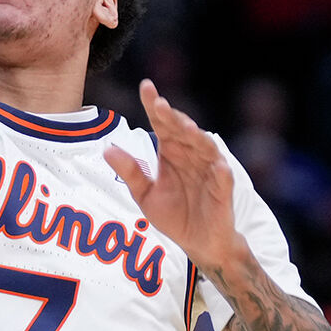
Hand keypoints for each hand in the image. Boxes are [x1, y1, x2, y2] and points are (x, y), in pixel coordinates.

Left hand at [104, 80, 241, 277]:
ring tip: (185, 127)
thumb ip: (130, 172)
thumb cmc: (175, 215)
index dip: (154, 105)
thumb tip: (107, 149)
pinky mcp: (222, 190)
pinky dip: (220, 170)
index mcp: (171, 152)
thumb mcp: (145, 195)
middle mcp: (190, 155)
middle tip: (159, 104)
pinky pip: (223, 177)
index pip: (162, 124)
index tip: (146, 86)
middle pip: (182, 130)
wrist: (199, 244)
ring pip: (204, 147)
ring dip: (196, 136)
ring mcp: (208, 171)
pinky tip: (216, 164)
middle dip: (172, 117)